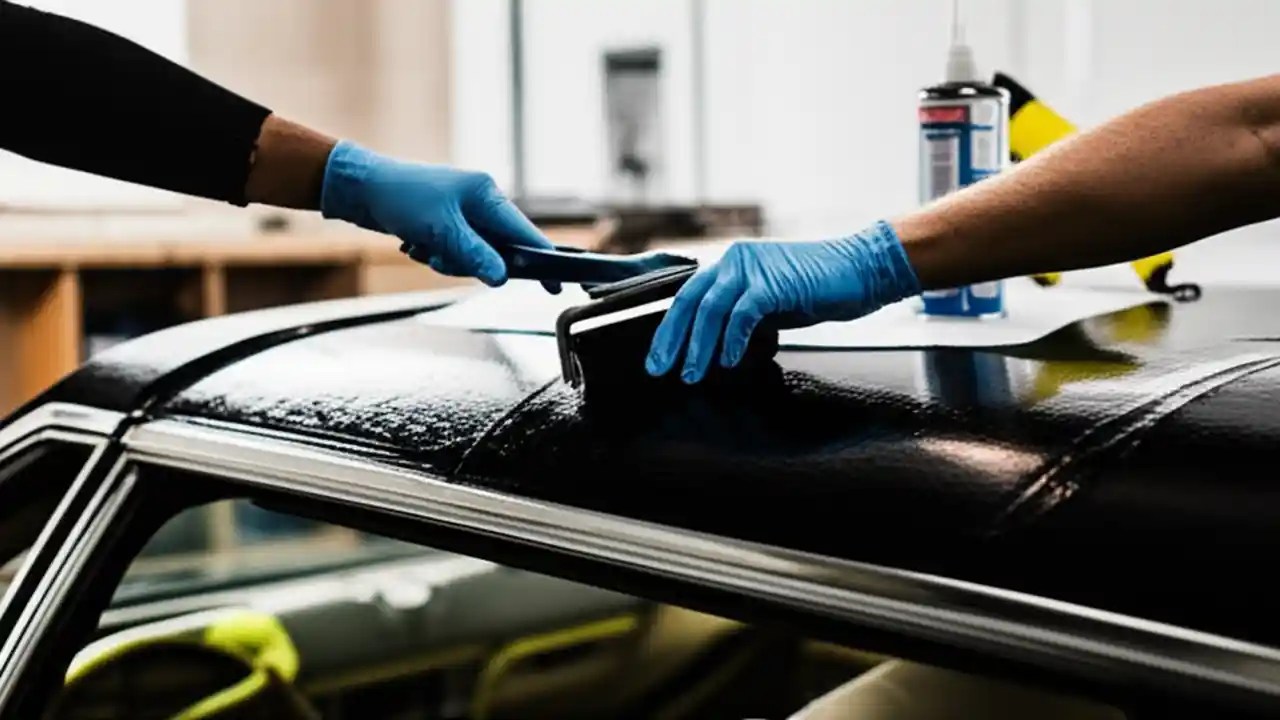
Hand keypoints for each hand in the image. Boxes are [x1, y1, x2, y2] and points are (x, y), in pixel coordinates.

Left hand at [320, 140, 559, 291]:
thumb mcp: (441, 231)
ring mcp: (463, 213)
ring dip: (449, 260)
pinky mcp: (446, 224)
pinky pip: (455, 253)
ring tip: (424, 247)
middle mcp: (480, 202)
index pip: (525, 233)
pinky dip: (437, 255)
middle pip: (498, 249)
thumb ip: (476, 255)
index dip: (542, 261)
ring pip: (474, 256)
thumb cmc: (400, 197)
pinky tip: (416, 243)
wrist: (360, 189)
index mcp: (487, 194)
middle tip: (445, 255)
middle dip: (472, 261)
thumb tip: (501, 277)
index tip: (557, 284)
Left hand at [645, 220, 920, 382]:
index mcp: (733, 264)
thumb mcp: (770, 303)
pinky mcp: (774, 281)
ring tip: (691, 374)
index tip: (658, 357)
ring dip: (697, 345)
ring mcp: (754, 267)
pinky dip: (732, 340)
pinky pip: (743, 314)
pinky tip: (728, 361)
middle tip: (659, 369)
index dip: (670, 328)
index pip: (689, 296)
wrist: (861, 270)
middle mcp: (736, 259)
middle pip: (689, 300)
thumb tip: (714, 346)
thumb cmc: (820, 288)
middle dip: (670, 338)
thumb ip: (741, 316)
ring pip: (710, 308)